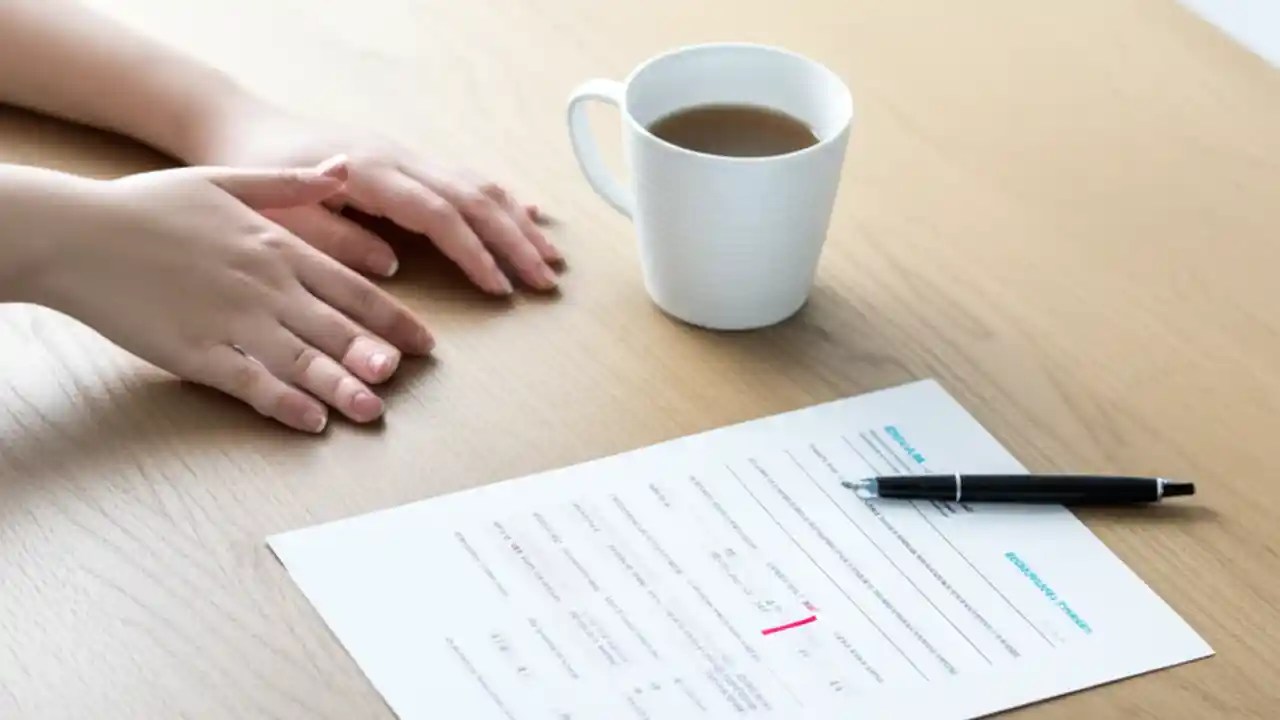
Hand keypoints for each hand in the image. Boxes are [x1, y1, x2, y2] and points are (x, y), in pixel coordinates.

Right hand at [40, 156, 432, 432]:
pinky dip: (284, 403)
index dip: (393, 319)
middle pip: (336, 328)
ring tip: (374, 411)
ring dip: (342, 388)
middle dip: (377, 356)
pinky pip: (251, 383)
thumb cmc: (149, 205)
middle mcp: (266, 286)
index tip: (424, 343)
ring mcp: (233, 321)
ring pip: (303, 360)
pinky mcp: (197, 352)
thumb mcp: (226, 180)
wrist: (78, 233)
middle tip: (409, 380)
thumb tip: (343, 172)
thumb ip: (291, 184)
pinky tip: (311, 422)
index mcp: (278, 246)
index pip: (353, 288)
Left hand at [194, 107, 561, 294]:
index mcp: (369, 173)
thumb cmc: (255, 175)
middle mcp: (398, 158)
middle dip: (515, 241)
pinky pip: (467, 177)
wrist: (242, 127)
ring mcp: (408, 155)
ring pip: (479, 185)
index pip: (439, 215)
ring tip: (552, 257)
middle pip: (474, 198)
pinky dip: (503, 199)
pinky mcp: (409, 159)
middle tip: (547, 280)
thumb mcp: (281, 220)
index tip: (500, 287)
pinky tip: (530, 215)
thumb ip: (336, 240)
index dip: (474, 252)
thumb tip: (391, 266)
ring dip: (519, 223)